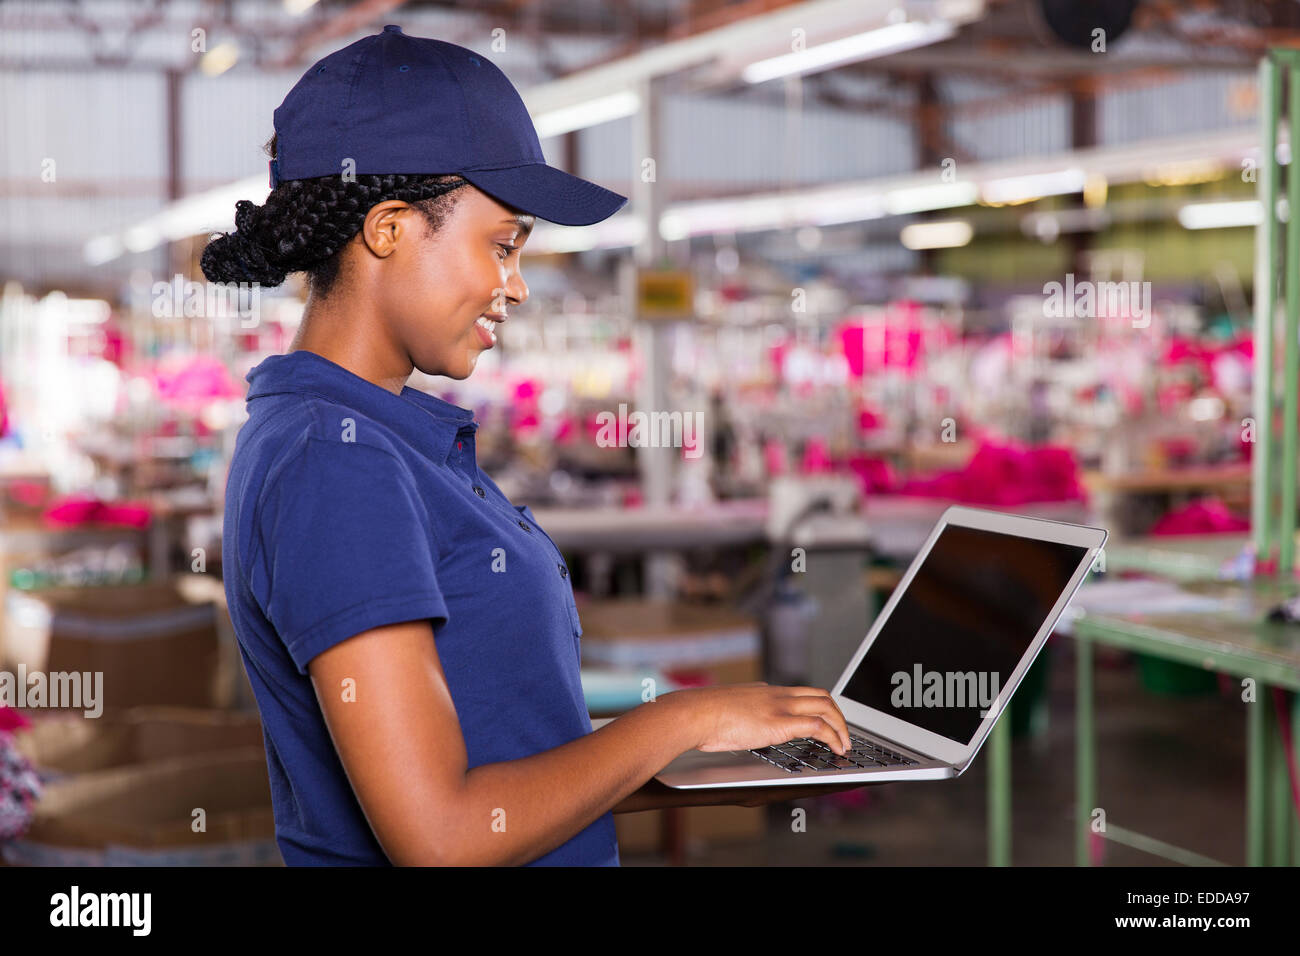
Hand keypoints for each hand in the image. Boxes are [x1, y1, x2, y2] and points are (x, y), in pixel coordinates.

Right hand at [666, 682, 850, 754]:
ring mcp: (780, 706)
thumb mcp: (727, 710)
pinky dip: (834, 737)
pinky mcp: (780, 722)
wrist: (694, 713)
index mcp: (765, 691)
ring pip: (826, 706)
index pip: (801, 693)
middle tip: (843, 733)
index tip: (825, 720)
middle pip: (821, 695)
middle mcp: (776, 694)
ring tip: (845, 744)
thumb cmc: (701, 716)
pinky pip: (818, 726)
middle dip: (838, 715)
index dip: (819, 706)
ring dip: (841, 726)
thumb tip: (737, 727)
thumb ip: (740, 715)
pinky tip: (836, 749)